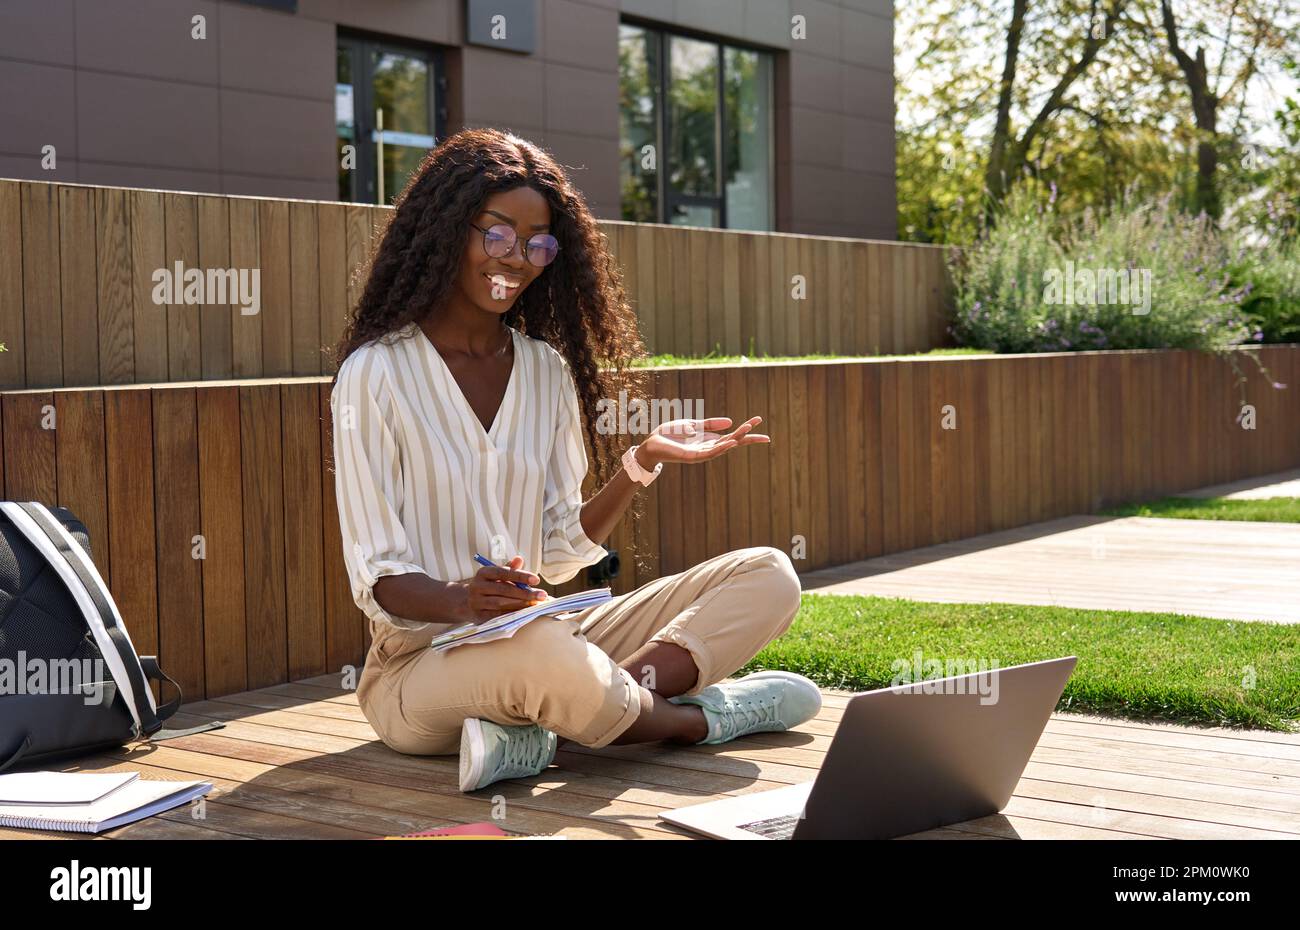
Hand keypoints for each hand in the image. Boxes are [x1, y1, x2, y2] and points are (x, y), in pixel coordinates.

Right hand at [458, 555, 548, 623]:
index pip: (503, 572)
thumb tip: (519, 559)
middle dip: (524, 593)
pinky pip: (496, 616)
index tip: (536, 579)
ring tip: (534, 604)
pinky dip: (510, 614)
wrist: (465, 602)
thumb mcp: (495, 575)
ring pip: (500, 603)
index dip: (520, 575)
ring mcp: (476, 602)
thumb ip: (509, 568)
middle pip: (503, 589)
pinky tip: (523, 613)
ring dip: (519, 604)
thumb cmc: (487, 585)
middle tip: (541, 595)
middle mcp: (477, 586)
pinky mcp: (478, 616)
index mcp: (483, 573)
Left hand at [638, 416, 769, 465]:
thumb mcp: (693, 424)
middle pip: (733, 442)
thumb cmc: (670, 435)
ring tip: (748, 430)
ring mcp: (701, 453)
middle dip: (747, 436)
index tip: (759, 421)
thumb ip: (711, 424)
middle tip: (764, 432)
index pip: (732, 435)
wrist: (651, 444)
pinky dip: (722, 448)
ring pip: (724, 447)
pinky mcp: (692, 457)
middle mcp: (708, 447)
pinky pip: (710, 453)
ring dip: (736, 439)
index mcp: (709, 439)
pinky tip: (731, 442)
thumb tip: (731, 422)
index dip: (745, 429)